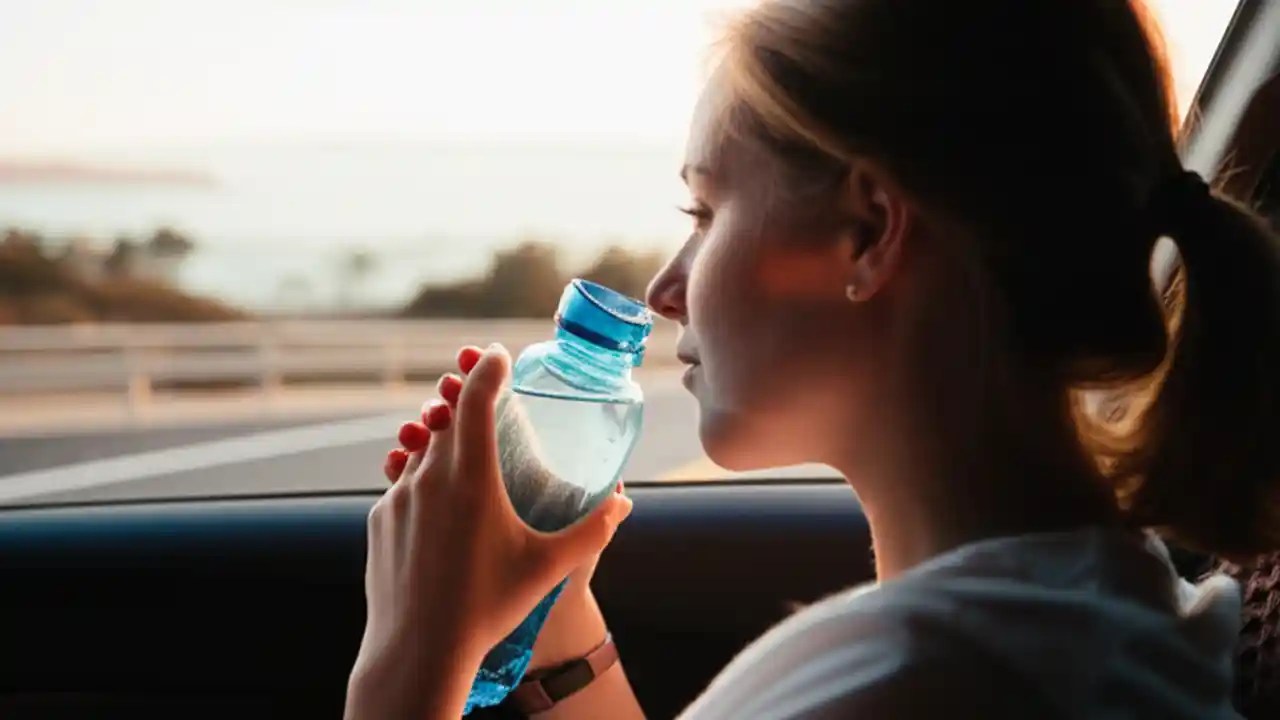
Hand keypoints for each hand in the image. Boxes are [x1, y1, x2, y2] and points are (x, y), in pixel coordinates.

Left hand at [351, 344, 632, 717]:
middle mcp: (430, 478)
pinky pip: (403, 481)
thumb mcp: (548, 567)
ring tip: (462, 442)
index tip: (497, 355)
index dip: (488, 370)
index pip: (475, 401)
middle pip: (444, 416)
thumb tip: (624, 503)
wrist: (418, 649)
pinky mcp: (380, 518)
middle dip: (464, 397)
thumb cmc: (488, 607)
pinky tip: (441, 498)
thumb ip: (592, 531)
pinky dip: (422, 474)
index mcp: (471, 479)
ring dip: (441, 436)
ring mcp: (398, 497)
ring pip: (420, 447)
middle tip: (481, 387)